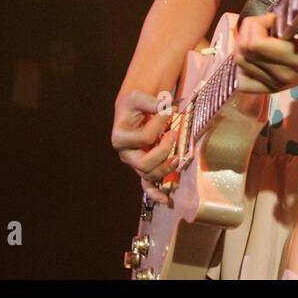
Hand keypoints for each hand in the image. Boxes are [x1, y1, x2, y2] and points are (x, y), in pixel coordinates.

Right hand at [111, 89, 177, 206]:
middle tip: (174, 135)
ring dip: (165, 169)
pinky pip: (147, 185)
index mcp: (120, 138)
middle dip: (163, 152)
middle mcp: (125, 154)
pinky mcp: (143, 168)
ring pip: (149, 175)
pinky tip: (166, 200)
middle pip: (145, 163)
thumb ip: (151, 102)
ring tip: (177, 158)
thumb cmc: (135, 104)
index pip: (144, 138)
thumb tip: (164, 108)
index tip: (169, 110)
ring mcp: (134, 163)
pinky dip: (156, 194)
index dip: (159, 124)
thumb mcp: (139, 97)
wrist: (133, 110)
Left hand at [234, 10, 297, 92]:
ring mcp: (277, 85)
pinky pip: (243, 82)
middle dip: (250, 31)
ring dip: (246, 45)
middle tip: (267, 25)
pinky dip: (244, 66)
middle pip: (243, 52)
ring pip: (240, 64)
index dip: (259, 24)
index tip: (274, 18)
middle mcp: (284, 76)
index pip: (255, 45)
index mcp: (295, 58)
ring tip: (263, 37)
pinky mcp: (273, 90)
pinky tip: (256, 55)